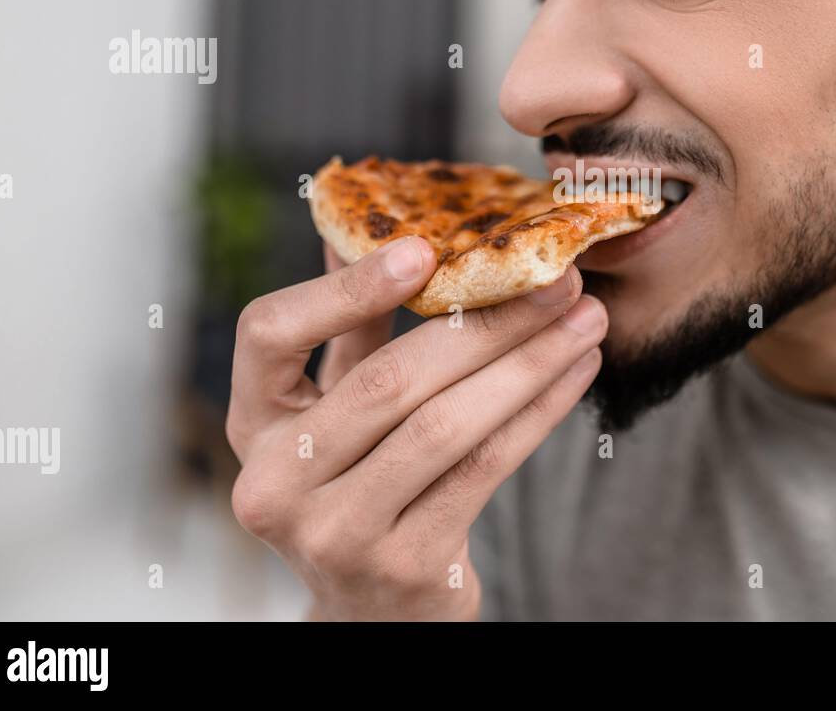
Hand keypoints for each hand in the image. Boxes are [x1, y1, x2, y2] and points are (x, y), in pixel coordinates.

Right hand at [226, 236, 605, 619]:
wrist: (374, 611)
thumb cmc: (360, 482)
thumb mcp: (340, 408)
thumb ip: (352, 326)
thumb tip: (386, 223)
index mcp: (250, 425)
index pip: (267, 334)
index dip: (344, 286)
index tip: (427, 246)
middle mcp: (274, 483)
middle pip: (386, 381)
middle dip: (486, 321)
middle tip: (557, 277)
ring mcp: (335, 533)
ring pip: (445, 426)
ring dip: (528, 363)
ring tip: (585, 318)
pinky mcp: (403, 567)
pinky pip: (484, 469)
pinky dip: (538, 412)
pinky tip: (577, 372)